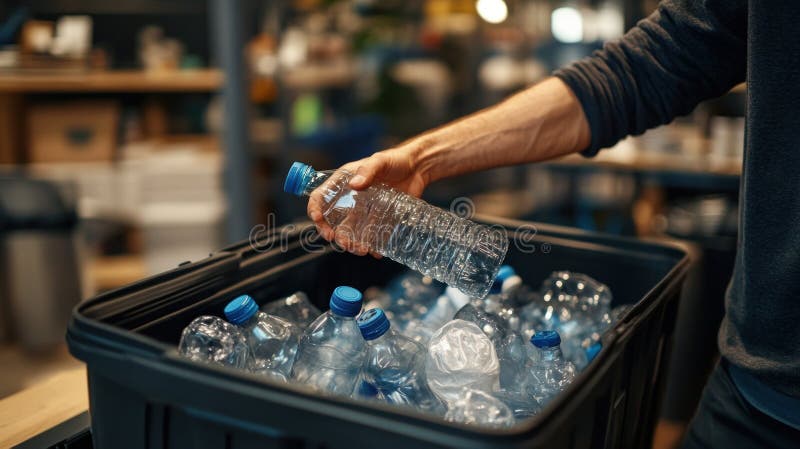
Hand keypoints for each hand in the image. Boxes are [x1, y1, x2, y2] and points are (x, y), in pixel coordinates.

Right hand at [307, 146, 428, 254]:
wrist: (418, 168)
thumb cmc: (396, 160)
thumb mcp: (380, 161)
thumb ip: (368, 170)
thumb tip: (354, 185)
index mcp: (344, 182)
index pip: (321, 196)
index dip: (315, 208)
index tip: (318, 220)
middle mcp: (351, 198)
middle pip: (334, 220)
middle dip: (336, 235)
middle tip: (344, 243)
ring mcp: (365, 210)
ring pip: (352, 231)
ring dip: (353, 243)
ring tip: (361, 250)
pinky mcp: (380, 218)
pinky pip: (372, 235)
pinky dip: (372, 245)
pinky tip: (376, 252)